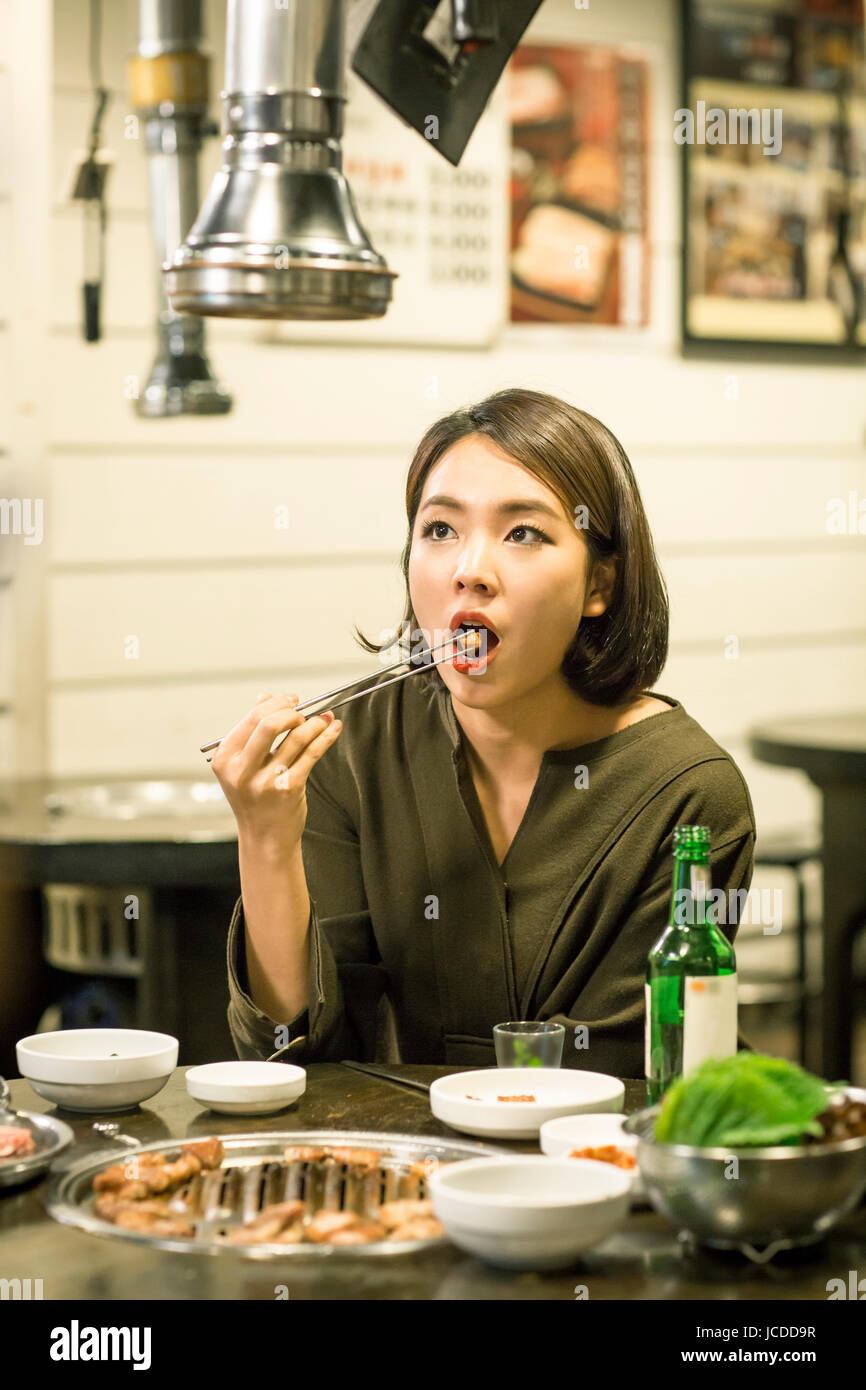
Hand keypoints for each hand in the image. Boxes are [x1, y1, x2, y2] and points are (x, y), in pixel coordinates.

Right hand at [210, 692, 342, 853]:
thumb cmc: (255, 799)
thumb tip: (265, 697)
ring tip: (325, 718)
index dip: (274, 704)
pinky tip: (334, 728)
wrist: (264, 838)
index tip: (291, 700)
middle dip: (291, 711)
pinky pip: (312, 753)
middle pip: (269, 724)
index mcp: (225, 759)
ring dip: (315, 723)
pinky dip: (326, 736)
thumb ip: (252, 732)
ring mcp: (266, 780)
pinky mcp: (289, 788)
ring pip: (296, 737)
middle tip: (303, 711)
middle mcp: (242, 770)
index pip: (250, 719)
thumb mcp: (244, 766)